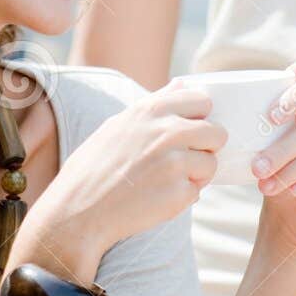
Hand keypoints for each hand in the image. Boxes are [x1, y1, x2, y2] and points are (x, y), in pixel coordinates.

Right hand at [25, 83, 225, 263]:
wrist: (78, 211)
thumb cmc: (95, 168)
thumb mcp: (118, 124)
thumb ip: (155, 104)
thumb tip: (182, 83)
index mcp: (152, 110)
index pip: (202, 100)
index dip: (199, 118)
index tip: (186, 131)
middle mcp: (168, 131)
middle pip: (217, 133)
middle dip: (206, 148)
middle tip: (181, 160)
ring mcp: (176, 162)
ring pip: (211, 164)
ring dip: (195, 175)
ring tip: (163, 181)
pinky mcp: (179, 193)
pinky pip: (197, 192)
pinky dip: (182, 198)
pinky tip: (156, 198)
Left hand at [250, 50, 295, 253]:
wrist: (295, 213)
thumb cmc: (283, 167)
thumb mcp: (276, 135)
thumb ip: (287, 98)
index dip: (295, 97)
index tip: (269, 118)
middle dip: (283, 148)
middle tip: (257, 167)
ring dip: (294, 169)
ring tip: (267, 184)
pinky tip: (295, 191)